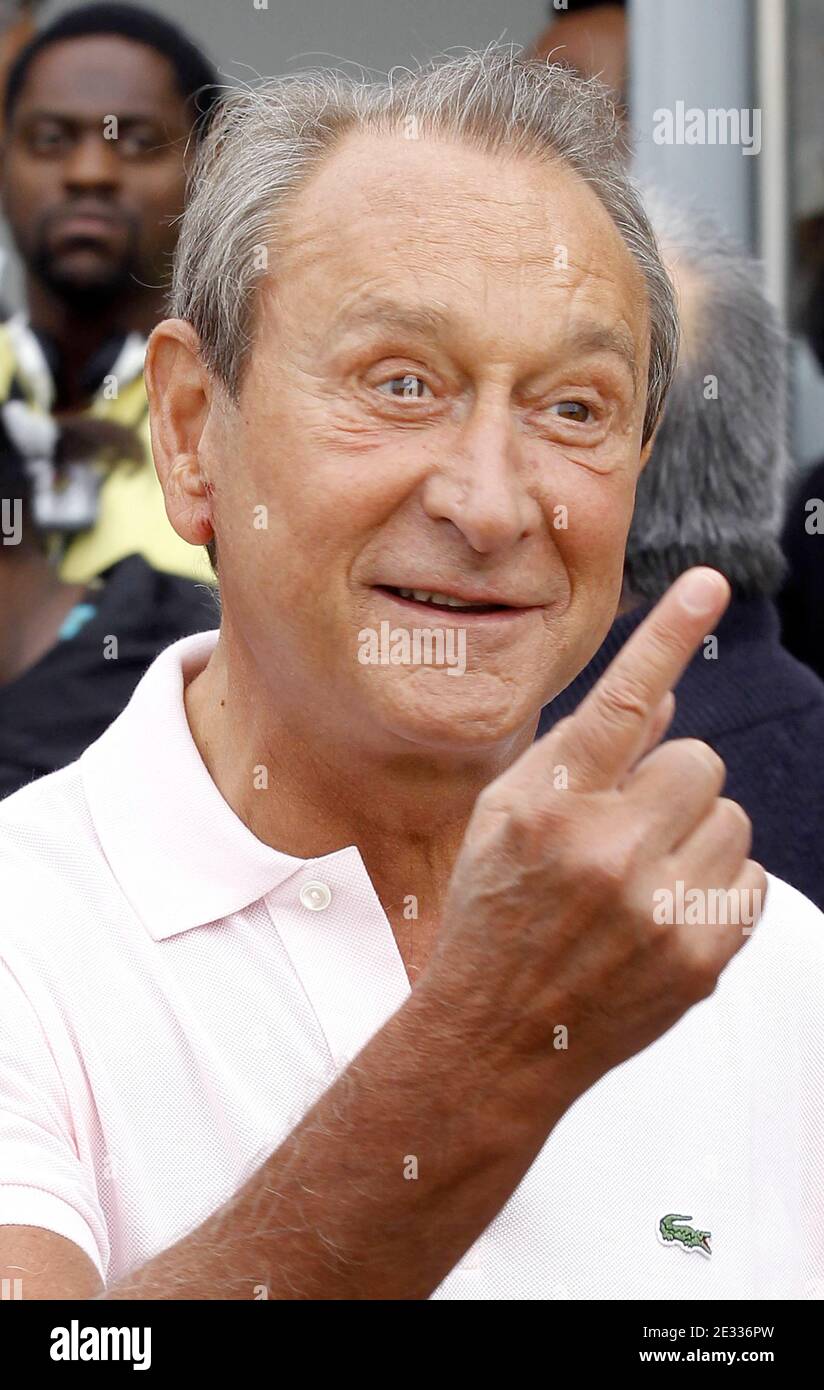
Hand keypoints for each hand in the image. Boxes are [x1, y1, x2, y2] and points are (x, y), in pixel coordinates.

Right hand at [426, 567, 765, 1109]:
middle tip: (630, 827)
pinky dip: (719, 887)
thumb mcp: (507, 818)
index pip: (620, 699)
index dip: (667, 632)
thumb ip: (582, 753)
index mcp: (546, 806)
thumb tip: (662, 693)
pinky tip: (666, 913)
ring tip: (645, 877)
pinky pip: (754, 878)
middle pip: (698, 760)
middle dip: (671, 784)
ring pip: (732, 817)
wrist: (495, 1037)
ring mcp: (657, 909)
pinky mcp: (699, 959)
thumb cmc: (493, 914)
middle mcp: (603, 851)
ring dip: (698, 835)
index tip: (709, 582)